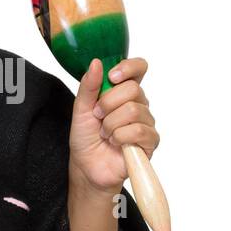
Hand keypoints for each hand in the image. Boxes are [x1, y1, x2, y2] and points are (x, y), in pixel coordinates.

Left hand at [68, 57, 159, 196]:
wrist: (87, 167)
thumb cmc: (86, 137)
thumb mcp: (80, 109)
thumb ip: (88, 86)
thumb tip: (97, 63)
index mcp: (123, 91)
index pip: (139, 68)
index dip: (129, 67)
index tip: (112, 76)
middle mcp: (138, 103)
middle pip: (133, 89)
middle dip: (108, 104)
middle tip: (98, 116)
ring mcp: (146, 122)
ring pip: (133, 110)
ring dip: (111, 124)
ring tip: (105, 133)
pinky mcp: (150, 141)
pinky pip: (139, 130)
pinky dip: (120, 137)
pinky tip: (115, 143)